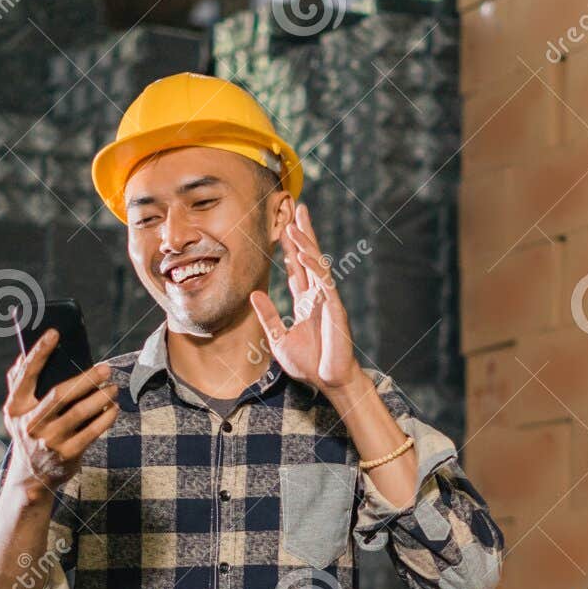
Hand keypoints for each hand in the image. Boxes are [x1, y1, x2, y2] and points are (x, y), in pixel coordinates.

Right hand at [2, 329, 118, 494]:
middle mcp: (30, 424)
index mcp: (15, 408)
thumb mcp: (17, 411)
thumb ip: (17, 382)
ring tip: (113, 387)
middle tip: (105, 367)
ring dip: (101, 397)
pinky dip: (105, 417)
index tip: (54, 333)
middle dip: (86, 378)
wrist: (32, 477)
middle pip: (60, 394)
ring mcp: (48, 441)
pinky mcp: (67, 455)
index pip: (26, 375)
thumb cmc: (30, 432)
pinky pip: (92, 431)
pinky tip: (113, 408)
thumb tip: (23, 352)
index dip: (39, 353)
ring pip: (80, 412)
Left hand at [250, 202, 362, 392]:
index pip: (298, 268)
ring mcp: (327, 300)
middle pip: (310, 257)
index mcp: (306, 302)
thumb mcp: (279, 339)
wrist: (329, 381)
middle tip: (298, 207)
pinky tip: (304, 251)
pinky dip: (313, 266)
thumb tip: (253, 294)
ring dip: (306, 242)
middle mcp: (317, 296)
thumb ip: (268, 316)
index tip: (286, 226)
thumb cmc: (309, 364)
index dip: (292, 247)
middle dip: (304, 232)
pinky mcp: (334, 308)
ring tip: (295, 222)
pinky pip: (323, 281)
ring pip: (316, 264)